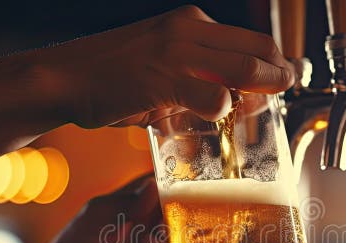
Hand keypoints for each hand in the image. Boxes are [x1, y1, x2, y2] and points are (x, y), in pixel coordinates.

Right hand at [31, 5, 294, 126]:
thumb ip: (193, 80)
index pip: (250, 39)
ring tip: (260, 108)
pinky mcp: (161, 81)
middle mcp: (187, 31)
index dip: (274, 62)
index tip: (280, 81)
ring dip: (262, 91)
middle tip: (283, 93)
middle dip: (280, 75)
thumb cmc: (109, 76)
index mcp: (189, 23)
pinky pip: (211, 97)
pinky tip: (217, 117)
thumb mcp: (158, 64)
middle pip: (258, 50)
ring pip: (243, 69)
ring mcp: (175, 54)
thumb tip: (229, 104)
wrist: (62, 77)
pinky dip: (223, 111)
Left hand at [32, 174, 171, 242]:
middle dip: (171, 229)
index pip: (171, 193)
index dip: (180, 195)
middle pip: (185, 225)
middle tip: (155, 232)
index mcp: (140, 206)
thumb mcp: (98, 217)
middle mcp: (152, 230)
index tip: (176, 200)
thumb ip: (129, 203)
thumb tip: (154, 183)